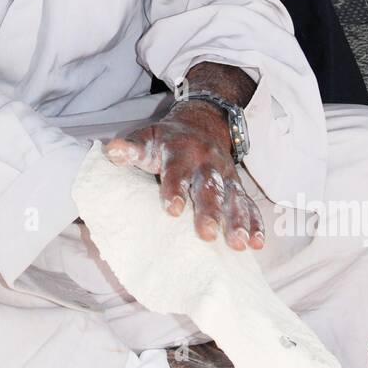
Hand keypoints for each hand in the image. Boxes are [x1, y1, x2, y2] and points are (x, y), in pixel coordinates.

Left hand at [102, 100, 264, 250]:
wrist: (201, 123)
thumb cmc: (166, 140)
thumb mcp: (147, 137)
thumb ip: (130, 147)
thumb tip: (112, 151)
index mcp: (180, 152)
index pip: (177, 171)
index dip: (175, 189)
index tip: (173, 209)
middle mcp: (206, 163)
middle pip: (209, 188)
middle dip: (210, 211)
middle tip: (206, 234)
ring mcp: (225, 175)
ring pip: (233, 198)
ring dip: (237, 220)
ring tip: (238, 243)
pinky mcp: (237, 186)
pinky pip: (248, 204)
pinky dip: (254, 223)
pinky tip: (256, 244)